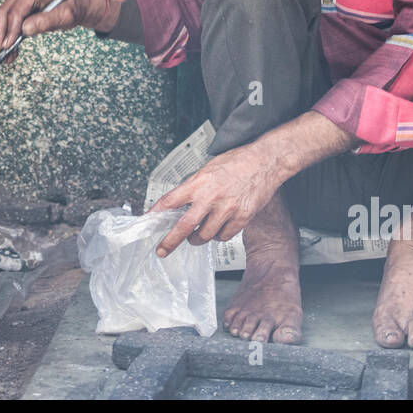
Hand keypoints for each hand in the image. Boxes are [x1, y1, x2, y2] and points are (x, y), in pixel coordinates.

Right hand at [0, 0, 121, 61]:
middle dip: (0, 35)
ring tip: (6, 56)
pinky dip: (7, 37)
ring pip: (2, 19)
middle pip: (3, 14)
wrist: (77, 5)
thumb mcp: (66, 16)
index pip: (15, 13)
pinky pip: (8, 22)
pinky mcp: (19, 8)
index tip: (7, 47)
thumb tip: (25, 29)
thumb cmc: (74, 8)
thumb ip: (47, 21)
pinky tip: (11, 52)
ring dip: (2, 38)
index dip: (10, 31)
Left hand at [149, 142, 286, 255]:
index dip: (156, 213)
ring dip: (197, 238)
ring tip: (196, 234)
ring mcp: (227, 209)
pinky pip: (223, 237)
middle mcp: (211, 197)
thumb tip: (179, 202)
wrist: (265, 161)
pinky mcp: (242, 218)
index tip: (148, 220)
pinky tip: (219, 227)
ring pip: (204, 235)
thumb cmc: (237, 162)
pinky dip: (218, 236)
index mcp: (199, 182)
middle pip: (184, 226)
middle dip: (170, 241)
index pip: (171, 200)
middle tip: (161, 250)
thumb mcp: (209, 168)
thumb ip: (194, 186)